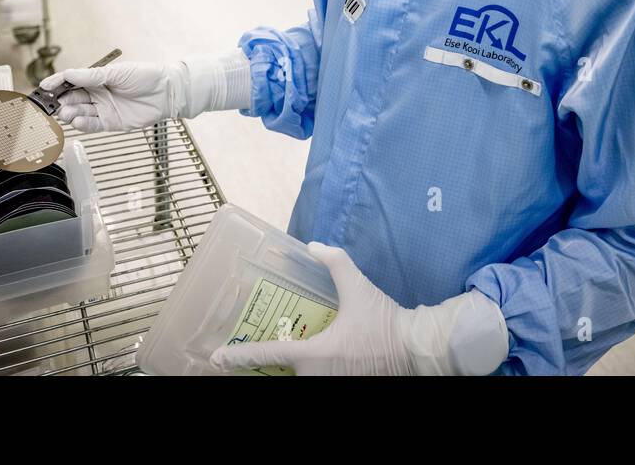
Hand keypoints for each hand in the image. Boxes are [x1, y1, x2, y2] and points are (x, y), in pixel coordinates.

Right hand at [40, 61, 182, 132]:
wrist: (166, 92)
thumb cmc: (145, 77)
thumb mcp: (117, 73)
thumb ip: (92, 76)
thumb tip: (68, 73)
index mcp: (97, 79)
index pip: (72, 81)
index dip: (57, 83)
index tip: (44, 86)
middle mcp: (97, 94)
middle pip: (72, 98)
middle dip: (60, 100)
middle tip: (51, 103)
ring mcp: (103, 109)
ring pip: (80, 112)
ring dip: (70, 112)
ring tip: (64, 112)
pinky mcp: (111, 122)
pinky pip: (93, 125)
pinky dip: (83, 124)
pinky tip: (76, 121)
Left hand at [209, 243, 508, 375]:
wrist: (416, 349)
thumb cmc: (385, 322)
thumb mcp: (359, 288)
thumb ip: (335, 263)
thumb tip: (315, 246)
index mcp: (314, 354)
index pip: (267, 354)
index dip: (239, 356)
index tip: (217, 357)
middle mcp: (317, 377)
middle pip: (283, 373)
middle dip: (270, 363)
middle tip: (257, 351)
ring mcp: (332, 386)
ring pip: (302, 379)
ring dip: (295, 370)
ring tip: (288, 356)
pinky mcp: (345, 387)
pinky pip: (319, 380)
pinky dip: (312, 373)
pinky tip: (319, 362)